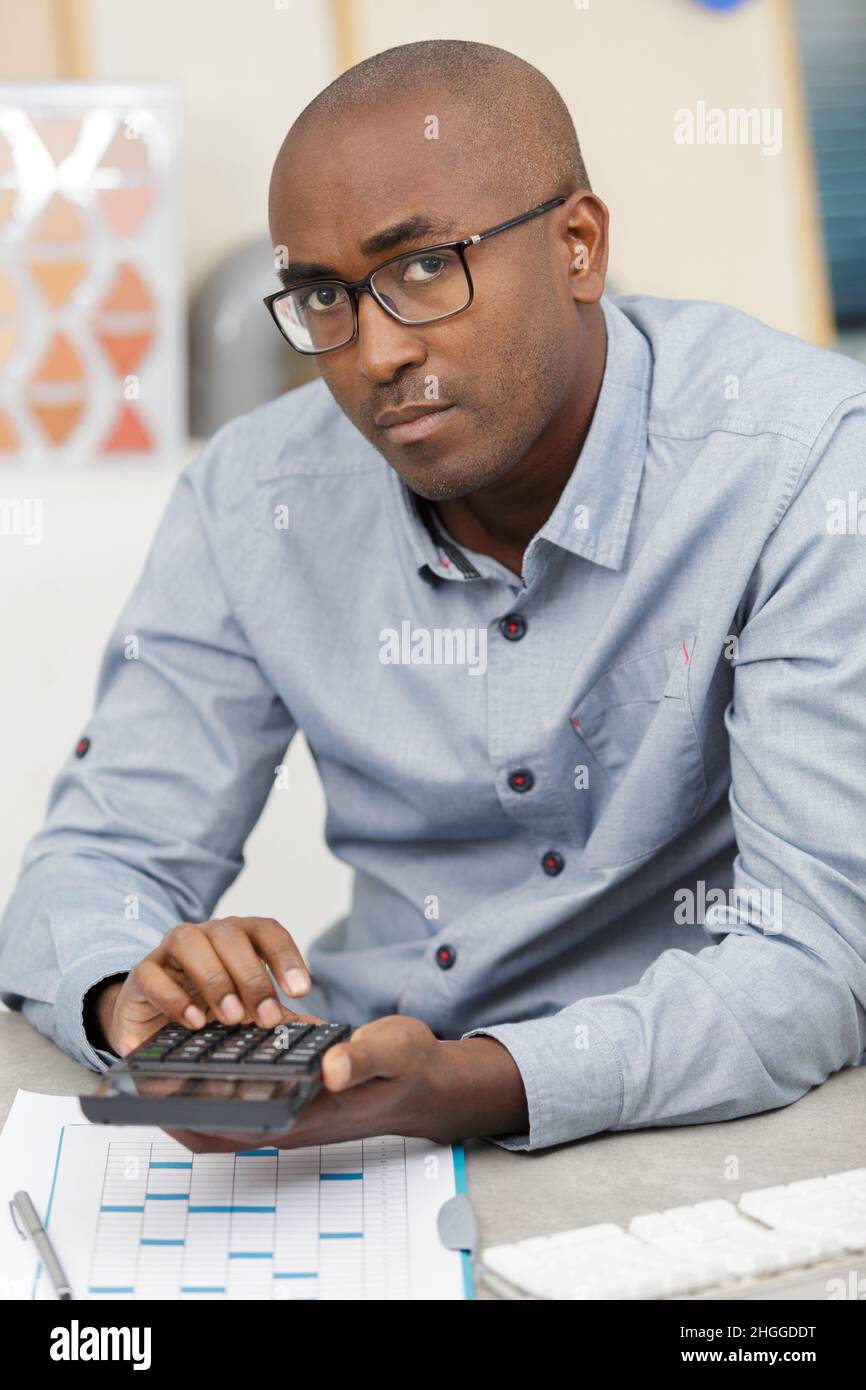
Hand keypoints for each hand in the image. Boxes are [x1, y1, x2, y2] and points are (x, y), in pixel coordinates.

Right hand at [100, 916, 316, 1058]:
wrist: (155, 1018)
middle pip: (231, 936)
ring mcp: (170, 951)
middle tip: (266, 1016)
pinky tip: (194, 1022)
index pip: (267, 931)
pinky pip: (152, 973)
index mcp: (239, 937)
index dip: (286, 956)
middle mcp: (207, 935)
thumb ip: (281, 1016)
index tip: (302, 990)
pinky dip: (173, 997)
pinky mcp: (142, 974)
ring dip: (215, 979)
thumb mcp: (248, 1011)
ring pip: (190, 941)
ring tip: (232, 1016)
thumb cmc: (208, 1006)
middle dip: (252, 976)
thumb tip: (322, 1031)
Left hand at [161, 1016, 528, 1153]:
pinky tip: (203, 1056)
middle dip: (173, 1111)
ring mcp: (288, 1111)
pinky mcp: (291, 1095)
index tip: (151, 1100)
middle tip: (136, 1084)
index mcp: (304, 1114)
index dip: (188, 1116)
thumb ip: (363, 1057)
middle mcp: (289, 1119)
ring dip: (191, 1098)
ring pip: (224, 1114)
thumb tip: (331, 1066)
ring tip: (157, 1071)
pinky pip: (242, 1098)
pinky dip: (217, 1085)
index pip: (233, 1125)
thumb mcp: (393, 1050)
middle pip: (216, 1128)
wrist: (424, 1080)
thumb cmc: (407, 1068)